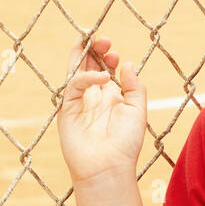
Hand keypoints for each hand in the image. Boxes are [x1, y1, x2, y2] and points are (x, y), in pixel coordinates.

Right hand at [56, 36, 146, 188]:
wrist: (109, 166)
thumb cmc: (126, 143)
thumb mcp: (137, 111)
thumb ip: (134, 87)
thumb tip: (127, 64)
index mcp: (112, 96)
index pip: (107, 70)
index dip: (109, 58)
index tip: (116, 53)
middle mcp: (94, 96)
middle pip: (89, 66)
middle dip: (94, 50)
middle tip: (102, 39)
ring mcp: (79, 102)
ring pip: (75, 71)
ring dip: (82, 55)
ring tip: (92, 42)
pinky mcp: (67, 109)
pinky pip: (73, 87)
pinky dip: (85, 77)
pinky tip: (101, 77)